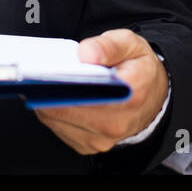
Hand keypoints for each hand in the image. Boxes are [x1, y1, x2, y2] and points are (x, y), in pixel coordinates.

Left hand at [33, 29, 167, 153]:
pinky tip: (56, 97)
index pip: (88, 94)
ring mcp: (102, 139)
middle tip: (38, 74)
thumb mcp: (131, 44)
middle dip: (48, 91)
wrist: (153, 97)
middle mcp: (116, 123)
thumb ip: (109, 45)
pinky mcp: (90, 146)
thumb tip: (85, 54)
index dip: (62, 84)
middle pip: (66, 109)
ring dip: (47, 101)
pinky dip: (53, 113)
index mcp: (131, 94)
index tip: (45, 73)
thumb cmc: (139, 69)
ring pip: (57, 121)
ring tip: (45, 82)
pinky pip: (60, 129)